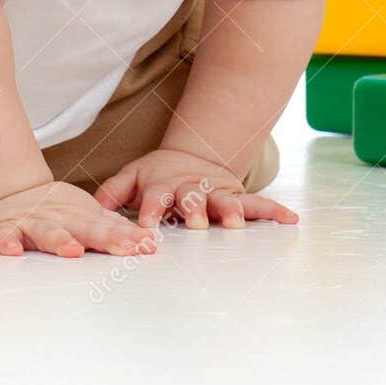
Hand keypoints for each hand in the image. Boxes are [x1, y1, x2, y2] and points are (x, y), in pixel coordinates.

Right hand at [0, 181, 157, 257]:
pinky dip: (7, 241)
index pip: (108, 229)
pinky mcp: (5, 228)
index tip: (148, 247)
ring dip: (60, 241)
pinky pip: (4, 235)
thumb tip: (147, 240)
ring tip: (74, 251)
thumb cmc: (54, 210)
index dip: (128, 238)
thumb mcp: (86, 216)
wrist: (9, 192)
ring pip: (47, 232)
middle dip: (106, 238)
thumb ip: (114, 229)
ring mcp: (32, 223)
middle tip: (127, 248)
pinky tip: (13, 250)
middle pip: (84, 229)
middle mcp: (59, 219)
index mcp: (80, 218)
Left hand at [95, 148, 298, 230]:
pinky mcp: (236, 197)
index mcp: (164, 186)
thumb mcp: (132, 177)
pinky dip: (274, 212)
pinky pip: (259, 205)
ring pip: (225, 201)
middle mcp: (192, 189)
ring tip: (236, 224)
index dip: (151, 210)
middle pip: (193, 199)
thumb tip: (95, 205)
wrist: (191, 158)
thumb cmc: (157, 177)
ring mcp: (216, 193)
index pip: (155, 198)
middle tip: (196, 223)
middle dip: (194, 210)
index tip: (148, 226)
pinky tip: (290, 220)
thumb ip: (113, 191)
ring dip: (231, 211)